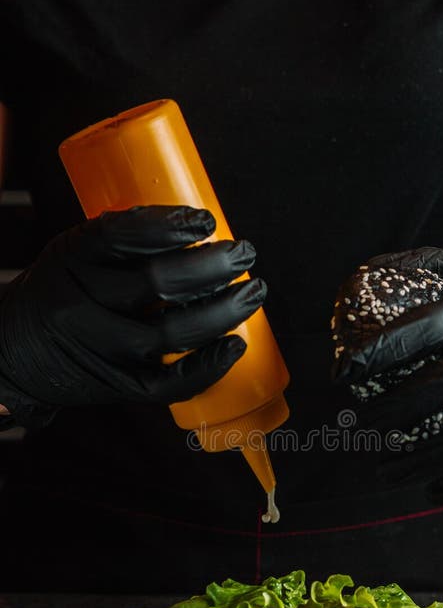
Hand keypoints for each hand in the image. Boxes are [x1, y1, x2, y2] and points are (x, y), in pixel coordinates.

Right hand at [0, 205, 263, 427]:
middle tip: (245, 254)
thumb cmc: (60, 292)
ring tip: (252, 292)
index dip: (169, 227)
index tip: (207, 221)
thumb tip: (200, 229)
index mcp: (72, 259)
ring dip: (222, 312)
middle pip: (156, 283)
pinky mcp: (118, 386)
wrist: (13, 353)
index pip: (121, 235)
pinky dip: (207, 367)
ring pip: (170, 333)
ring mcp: (102, 350)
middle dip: (212, 267)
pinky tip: (236, 346)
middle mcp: (83, 304)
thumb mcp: (74, 254)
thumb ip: (124, 243)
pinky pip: (168, 383)